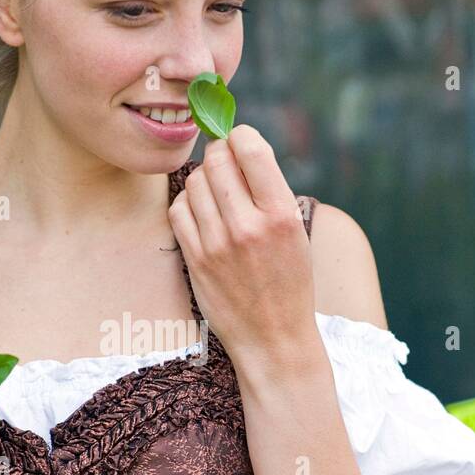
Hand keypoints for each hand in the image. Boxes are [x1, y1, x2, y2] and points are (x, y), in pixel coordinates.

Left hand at [168, 125, 317, 364]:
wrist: (273, 338)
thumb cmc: (289, 282)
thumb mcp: (296, 232)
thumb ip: (269, 191)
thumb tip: (238, 146)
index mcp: (282, 214)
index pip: (250, 147)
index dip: (240, 136)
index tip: (240, 143)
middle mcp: (249, 226)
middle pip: (217, 159)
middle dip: (220, 155)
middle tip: (227, 167)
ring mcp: (218, 244)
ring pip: (194, 182)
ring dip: (203, 180)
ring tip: (217, 195)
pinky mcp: (195, 259)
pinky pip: (178, 210)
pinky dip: (187, 204)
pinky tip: (202, 215)